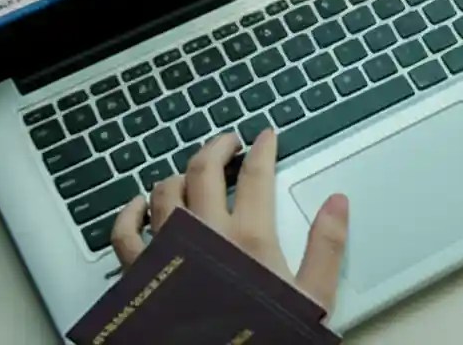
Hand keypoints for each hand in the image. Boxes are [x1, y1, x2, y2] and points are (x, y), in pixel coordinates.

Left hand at [112, 130, 349, 314]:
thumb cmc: (265, 338)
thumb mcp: (312, 298)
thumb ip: (327, 247)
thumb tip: (337, 203)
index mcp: (249, 239)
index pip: (255, 175)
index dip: (262, 148)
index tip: (266, 136)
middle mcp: (204, 236)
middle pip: (203, 171)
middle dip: (216, 147)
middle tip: (228, 142)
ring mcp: (168, 251)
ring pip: (164, 193)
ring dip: (178, 175)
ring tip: (190, 173)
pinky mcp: (142, 273)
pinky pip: (125, 233)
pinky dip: (129, 213)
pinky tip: (138, 206)